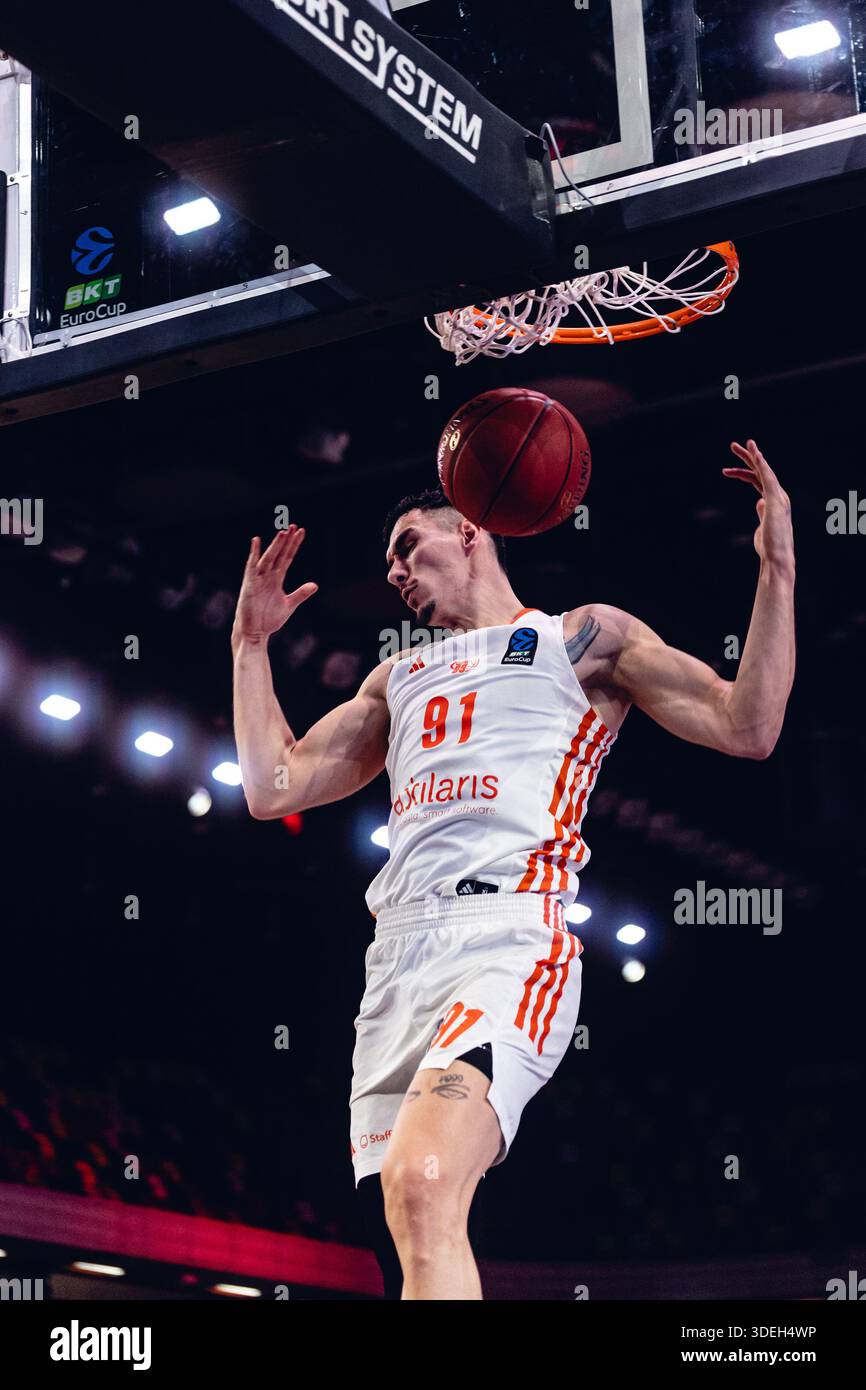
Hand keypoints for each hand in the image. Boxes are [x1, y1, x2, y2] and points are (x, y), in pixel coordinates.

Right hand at [232, 525, 317, 645]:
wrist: (255, 632)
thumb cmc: (268, 619)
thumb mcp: (289, 605)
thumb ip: (300, 594)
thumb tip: (315, 585)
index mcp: (276, 579)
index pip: (287, 557)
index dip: (294, 545)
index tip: (301, 532)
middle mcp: (267, 575)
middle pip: (279, 554)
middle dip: (286, 540)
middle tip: (294, 525)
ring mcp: (258, 578)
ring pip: (268, 557)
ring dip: (275, 545)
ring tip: (283, 532)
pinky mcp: (250, 584)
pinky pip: (252, 566)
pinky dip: (254, 554)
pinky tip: (256, 541)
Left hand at [723, 439, 793, 574]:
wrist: (777, 558)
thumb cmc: (769, 547)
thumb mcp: (763, 525)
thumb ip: (762, 512)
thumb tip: (759, 502)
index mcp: (773, 501)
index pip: (757, 481)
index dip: (743, 473)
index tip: (727, 470)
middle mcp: (778, 496)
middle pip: (760, 472)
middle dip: (747, 457)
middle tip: (733, 446)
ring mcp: (778, 497)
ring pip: (765, 470)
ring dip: (753, 455)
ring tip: (740, 445)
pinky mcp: (776, 500)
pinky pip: (769, 477)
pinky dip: (762, 465)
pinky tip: (755, 455)